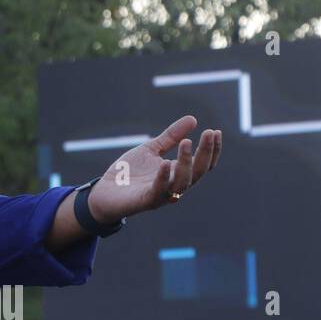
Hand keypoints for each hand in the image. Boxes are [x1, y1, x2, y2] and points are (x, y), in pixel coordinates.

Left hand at [87, 115, 221, 222]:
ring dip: (187, 162)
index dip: (211, 149)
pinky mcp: (146, 200)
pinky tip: (165, 163)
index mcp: (178, 173)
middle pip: (198, 171)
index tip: (215, 131)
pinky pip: (159, 191)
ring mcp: (162, 194)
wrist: (105, 191)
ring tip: (186, 142)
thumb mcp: (151, 149)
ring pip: (183, 182)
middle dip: (205, 152)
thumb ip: (171, 137)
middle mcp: (174, 186)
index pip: (203, 163)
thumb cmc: (129, 172)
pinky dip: (163, 178)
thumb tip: (194, 119)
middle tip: (209, 133)